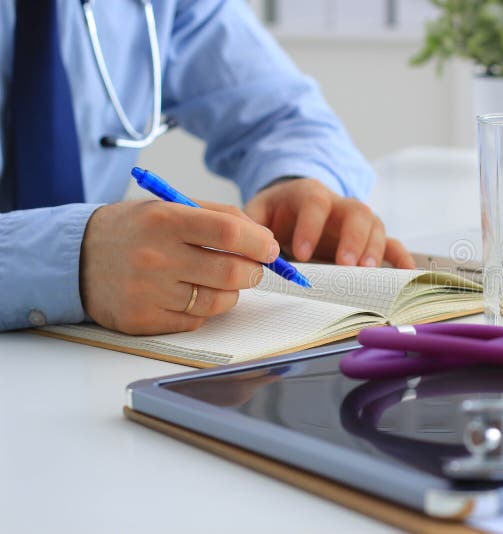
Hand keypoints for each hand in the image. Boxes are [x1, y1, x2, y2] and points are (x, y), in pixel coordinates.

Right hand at [80, 200, 278, 334]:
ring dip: (230, 293)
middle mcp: (155, 257)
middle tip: (253, 268)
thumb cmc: (136, 229)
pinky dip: (203, 310)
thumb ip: (220, 217)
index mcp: (164, 220)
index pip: (229, 233)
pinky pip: (195, 321)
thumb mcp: (171, 207)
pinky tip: (189, 294)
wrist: (77, 257)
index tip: (270, 249)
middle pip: (230, 272)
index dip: (259, 243)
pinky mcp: (142, 320)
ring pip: (218, 302)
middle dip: (253, 272)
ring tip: (219, 280)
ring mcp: (147, 292)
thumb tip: (264, 239)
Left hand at [243, 178, 414, 268]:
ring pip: (375, 226)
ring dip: (374, 249)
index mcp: (309, 194)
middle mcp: (339, 205)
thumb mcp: (256, 212)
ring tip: (366, 272)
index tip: (300, 254)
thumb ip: (251, 226)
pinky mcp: (368, 238)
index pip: (316, 203)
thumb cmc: (276, 212)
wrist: (292, 204)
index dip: (310, 227)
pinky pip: (392, 243)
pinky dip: (401, 258)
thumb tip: (251, 247)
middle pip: (356, 212)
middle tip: (344, 264)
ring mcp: (357, 222)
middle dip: (352, 239)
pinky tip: (406, 273)